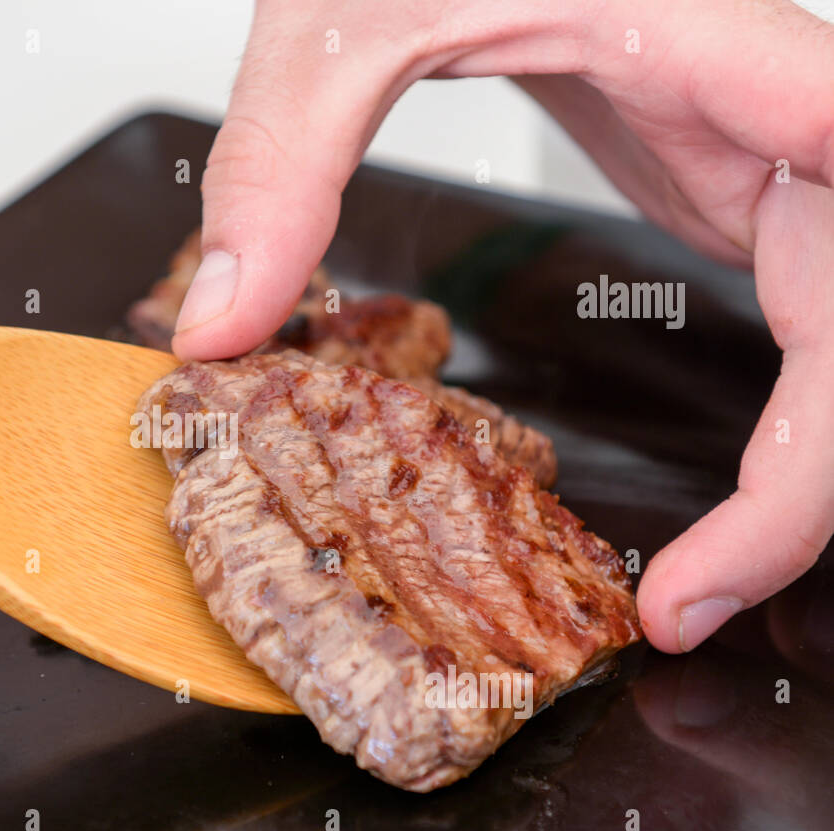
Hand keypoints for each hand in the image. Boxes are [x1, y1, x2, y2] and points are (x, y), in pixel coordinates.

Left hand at [172, 0, 833, 654]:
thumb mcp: (349, 14)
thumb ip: (282, 165)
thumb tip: (223, 326)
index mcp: (717, 46)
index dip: (821, 417)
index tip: (740, 535)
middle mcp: (772, 102)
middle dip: (801, 484)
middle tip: (686, 604)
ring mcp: (762, 142)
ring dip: (795, 467)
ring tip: (690, 581)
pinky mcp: (728, 168)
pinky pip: (803, 312)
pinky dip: (777, 417)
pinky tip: (712, 490)